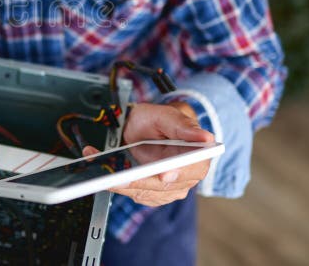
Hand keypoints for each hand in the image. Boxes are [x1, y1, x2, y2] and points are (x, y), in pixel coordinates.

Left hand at [83, 101, 213, 206]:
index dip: (178, 173)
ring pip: (146, 192)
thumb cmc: (158, 121)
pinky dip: (117, 185)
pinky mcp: (152, 193)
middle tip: (119, 177)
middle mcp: (186, 176)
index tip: (164, 174)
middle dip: (139, 181)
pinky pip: (134, 193)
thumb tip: (206, 137)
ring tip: (102, 170)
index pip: (192, 169)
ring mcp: (169, 188)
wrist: (145, 129)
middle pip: (164, 186)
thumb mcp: (166, 115)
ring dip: (122, 184)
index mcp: (198, 156)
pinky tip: (104, 175)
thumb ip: (183, 125)